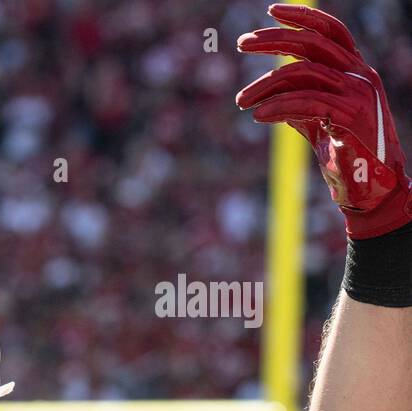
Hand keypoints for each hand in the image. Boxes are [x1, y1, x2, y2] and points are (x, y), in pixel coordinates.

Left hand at [237, 3, 411, 238]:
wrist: (371, 189)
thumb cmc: (346, 156)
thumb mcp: (321, 122)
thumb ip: (303, 104)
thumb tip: (273, 98)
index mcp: (356, 70)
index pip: (331, 31)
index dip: (303, 17)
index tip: (271, 11)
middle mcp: (360, 75)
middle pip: (313, 43)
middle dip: (274, 39)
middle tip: (241, 42)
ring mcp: (358, 93)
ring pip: (303, 72)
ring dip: (265, 85)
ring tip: (241, 100)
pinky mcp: (350, 115)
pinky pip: (306, 102)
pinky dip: (277, 106)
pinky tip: (257, 116)